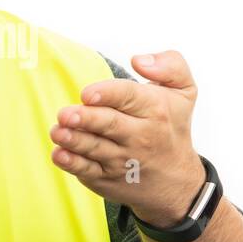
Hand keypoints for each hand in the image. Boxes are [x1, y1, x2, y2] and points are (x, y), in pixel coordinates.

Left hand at [49, 50, 204, 227]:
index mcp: (155, 110)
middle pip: (109, 124)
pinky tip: (59, 155)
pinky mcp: (107, 178)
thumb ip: (170, 65)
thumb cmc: (171, 125)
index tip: (87, 94)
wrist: (176, 181)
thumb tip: (138, 60)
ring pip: (95, 148)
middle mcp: (140, 136)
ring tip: (57, 131)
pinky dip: (72, 164)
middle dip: (86, 118)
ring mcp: (123, 160)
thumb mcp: (185, 92)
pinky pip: (88, 171)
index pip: (129, 97)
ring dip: (74, 140)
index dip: (107, 94)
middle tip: (65, 114)